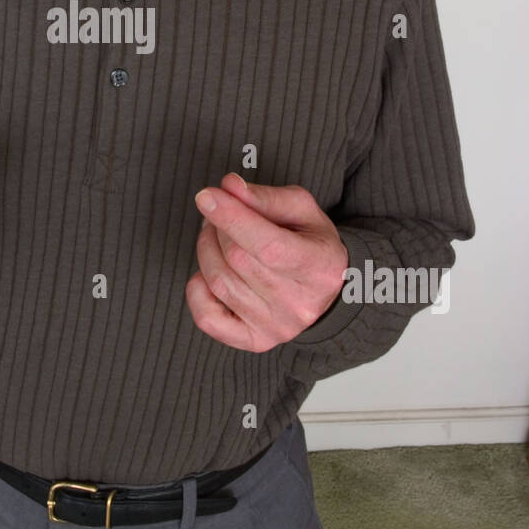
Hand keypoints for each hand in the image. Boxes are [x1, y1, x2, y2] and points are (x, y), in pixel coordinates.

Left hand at [186, 173, 347, 351]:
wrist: (331, 292)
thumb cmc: (313, 244)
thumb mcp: (302, 210)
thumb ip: (266, 198)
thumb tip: (229, 187)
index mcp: (319, 266)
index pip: (268, 245)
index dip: (232, 218)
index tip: (207, 196)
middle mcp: (299, 304)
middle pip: (238, 259)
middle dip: (218, 227)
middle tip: (218, 211)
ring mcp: (277, 327)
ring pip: (220, 283)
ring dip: (206, 250)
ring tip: (215, 234)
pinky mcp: (256, 340)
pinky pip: (208, 318)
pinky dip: (197, 291)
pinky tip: (208, 273)